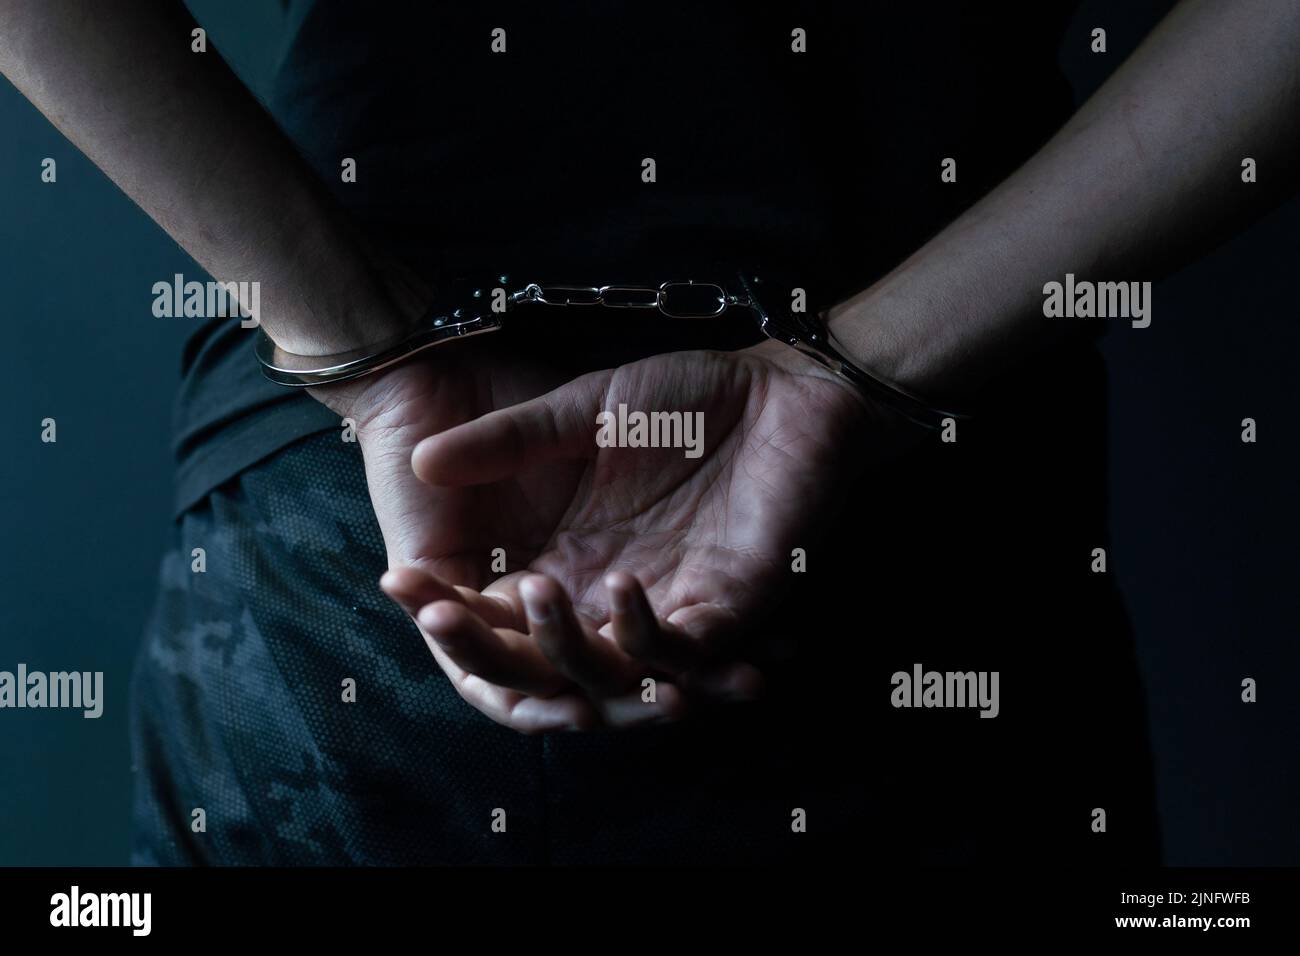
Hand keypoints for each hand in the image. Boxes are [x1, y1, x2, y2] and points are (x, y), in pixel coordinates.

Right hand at [401, 340, 896, 731]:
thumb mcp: (580, 410)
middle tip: (444, 618)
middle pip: (539, 667)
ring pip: (605, 676)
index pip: (497, 619)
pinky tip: (621, 591)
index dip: (448, 614)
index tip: (400, 586)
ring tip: (535, 593)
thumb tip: (421, 460)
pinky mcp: (726, 606)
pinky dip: (649, 638)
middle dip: (488, 651)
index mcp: (568, 559)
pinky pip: (681, 651)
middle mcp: (608, 597)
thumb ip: (509, 440)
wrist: (777, 387)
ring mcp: (667, 607)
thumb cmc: (683, 397)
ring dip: (565, 652)